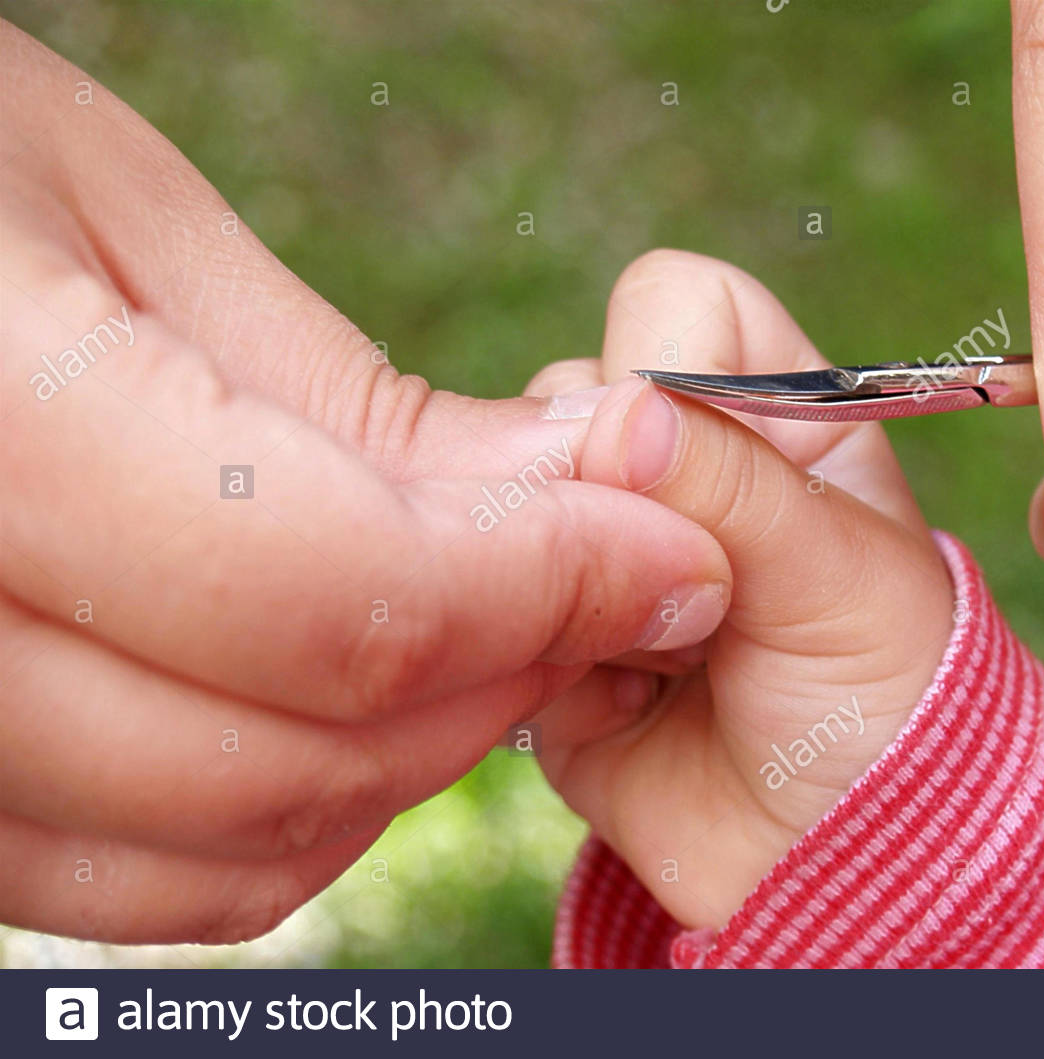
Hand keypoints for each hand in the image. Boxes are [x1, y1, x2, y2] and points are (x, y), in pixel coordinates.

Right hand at [0, 24, 729, 942]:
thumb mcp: (138, 231)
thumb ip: (355, 403)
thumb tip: (584, 490)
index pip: (335, 594)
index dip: (548, 586)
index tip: (668, 553)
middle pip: (295, 755)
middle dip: (506, 676)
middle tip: (613, 588)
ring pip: (230, 849)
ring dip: (419, 757)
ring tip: (503, 635)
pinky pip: (143, 880)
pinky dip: (297, 822)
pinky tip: (367, 712)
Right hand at [525, 251, 954, 926]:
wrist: (837, 862)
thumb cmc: (890, 711)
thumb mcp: (842, 580)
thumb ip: (738, 486)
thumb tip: (615, 416)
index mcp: (777, 418)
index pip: (683, 304)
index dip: (674, 366)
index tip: (699, 467)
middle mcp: (684, 469)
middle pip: (572, 391)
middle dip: (610, 487)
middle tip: (683, 584)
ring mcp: (606, 547)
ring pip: (513, 489)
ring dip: (577, 573)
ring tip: (662, 656)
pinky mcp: (549, 630)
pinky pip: (489, 593)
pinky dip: (542, 644)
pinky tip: (619, 699)